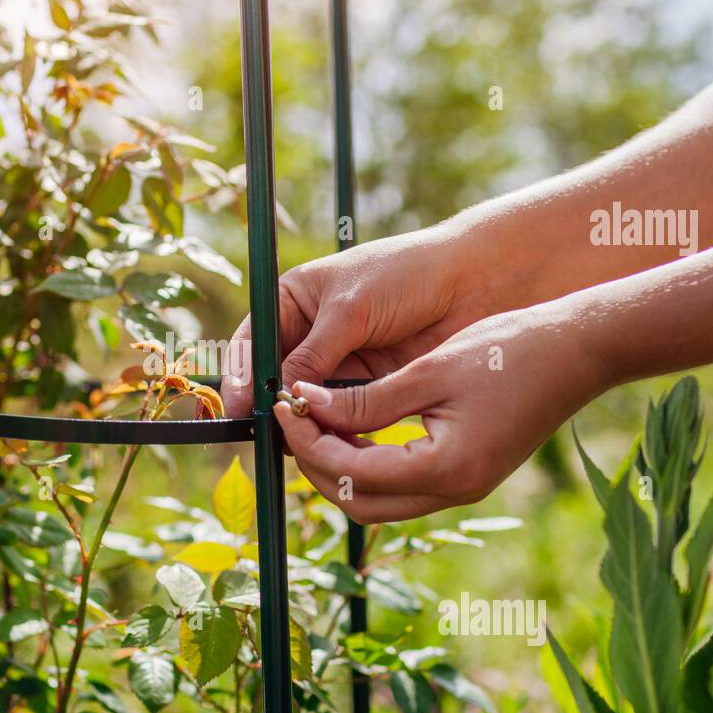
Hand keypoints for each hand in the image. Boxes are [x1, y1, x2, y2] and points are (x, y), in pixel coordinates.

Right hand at [220, 227, 497, 416]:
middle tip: (264, 429)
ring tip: (295, 436)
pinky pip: (339, 412)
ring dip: (301, 418)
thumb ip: (313, 355)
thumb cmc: (407, 275)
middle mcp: (311, 333)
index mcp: (294, 300)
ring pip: (307, 399)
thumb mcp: (351, 310)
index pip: (252, 342)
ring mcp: (339, 361)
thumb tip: (281, 395)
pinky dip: (332, 426)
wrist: (472, 281)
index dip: (241, 374)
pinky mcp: (367, 385)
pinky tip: (328, 438)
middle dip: (269, 403)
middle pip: (274, 377)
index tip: (240, 404)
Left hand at [272, 302, 608, 522]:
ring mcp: (463, 490)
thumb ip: (363, 400)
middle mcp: (454, 492)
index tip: (286, 404)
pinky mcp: (468, 478)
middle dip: (317, 463)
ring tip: (317, 420)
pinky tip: (354, 427)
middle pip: (358, 502)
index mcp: (444, 469)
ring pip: (378, 501)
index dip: (308, 439)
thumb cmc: (509, 350)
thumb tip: (304, 406)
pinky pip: (403, 487)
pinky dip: (371, 465)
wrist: (579, 351)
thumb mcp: (427, 372)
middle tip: (294, 418)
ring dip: (341, 467)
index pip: (350, 471)